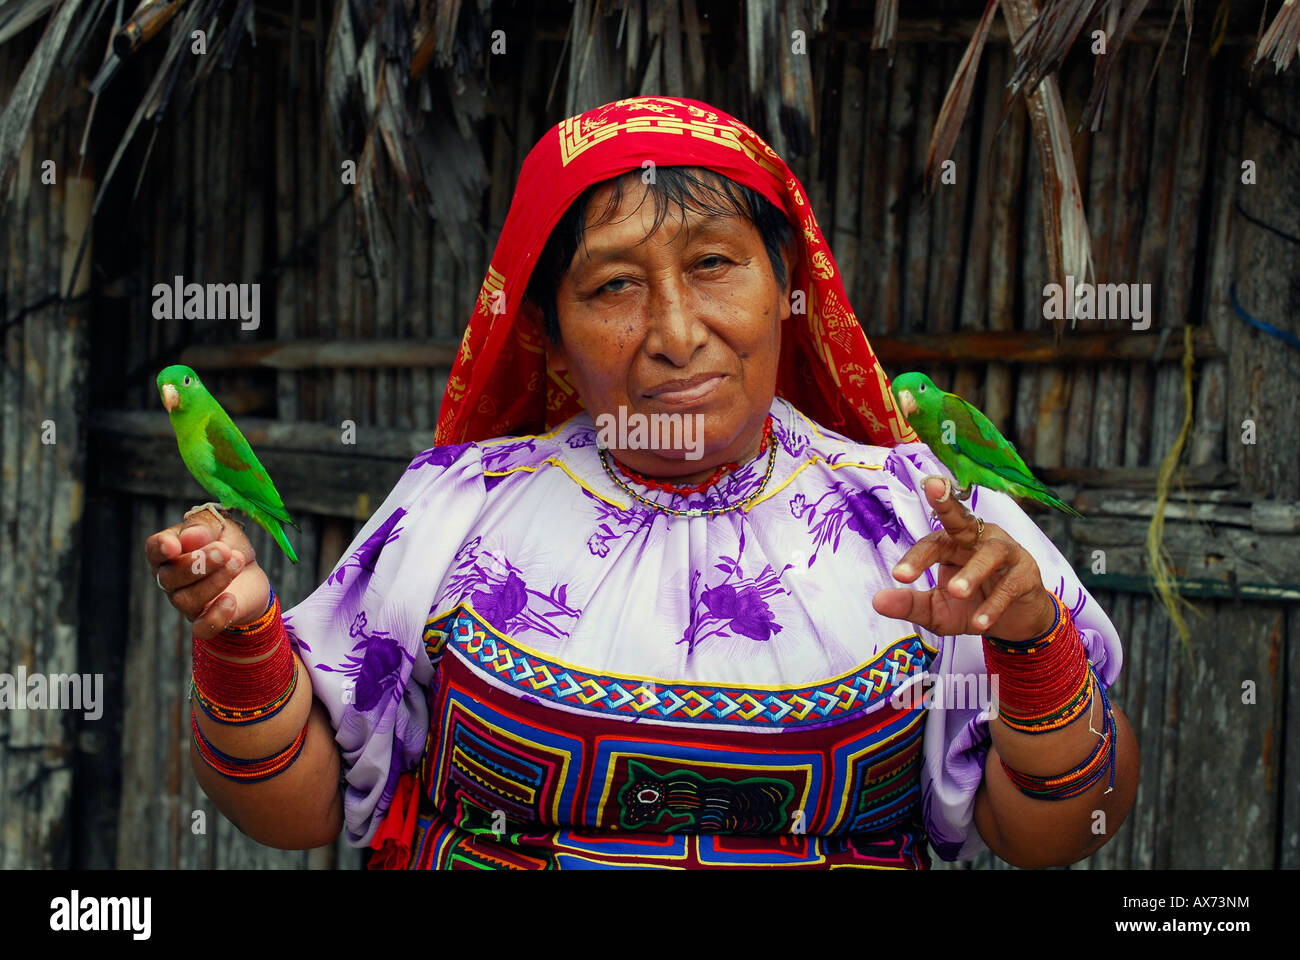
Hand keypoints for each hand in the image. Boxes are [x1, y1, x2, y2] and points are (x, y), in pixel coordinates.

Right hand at [145, 508, 270, 641]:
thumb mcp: (219, 526)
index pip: (154, 550)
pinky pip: (202, 628)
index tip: (173, 545)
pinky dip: (216, 616)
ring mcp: (186, 602)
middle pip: (170, 577)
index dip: (161, 549)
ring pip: (188, 599)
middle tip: (224, 550)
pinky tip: (231, 600)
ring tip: (237, 562)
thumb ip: (203, 526)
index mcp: (167, 552)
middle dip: (198, 564)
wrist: (249, 572)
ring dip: (215, 581)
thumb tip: (189, 536)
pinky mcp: (205, 620)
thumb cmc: (226, 544)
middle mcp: (170, 580)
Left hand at [872, 477, 1057, 640]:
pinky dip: (994, 604)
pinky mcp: (1027, 574)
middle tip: (932, 486)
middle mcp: (979, 539)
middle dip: (947, 501)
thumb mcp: (937, 610)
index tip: (898, 576)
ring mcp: (1007, 553)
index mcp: (953, 544)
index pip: (931, 543)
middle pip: (962, 518)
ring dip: (973, 571)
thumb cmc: (971, 606)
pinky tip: (980, 623)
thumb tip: (877, 601)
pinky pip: (1010, 585)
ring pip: (990, 552)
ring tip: (956, 592)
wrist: (1015, 623)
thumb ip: (910, 605)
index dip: (915, 558)